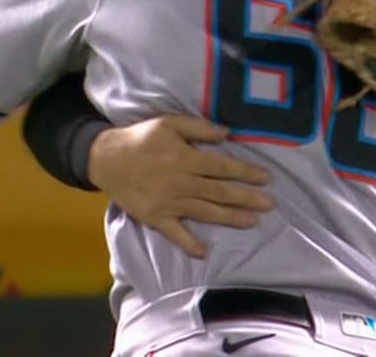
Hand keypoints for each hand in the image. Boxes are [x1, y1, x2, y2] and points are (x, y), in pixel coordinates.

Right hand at [88, 114, 273, 258]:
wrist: (106, 159)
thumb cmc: (141, 138)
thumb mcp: (169, 123)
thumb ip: (199, 128)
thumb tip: (227, 133)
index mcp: (186, 158)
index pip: (222, 167)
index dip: (245, 172)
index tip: (265, 178)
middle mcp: (181, 182)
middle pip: (219, 192)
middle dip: (246, 198)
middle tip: (269, 204)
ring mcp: (169, 202)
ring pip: (205, 211)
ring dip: (230, 218)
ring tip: (251, 222)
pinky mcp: (155, 217)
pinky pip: (174, 233)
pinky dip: (188, 243)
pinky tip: (203, 252)